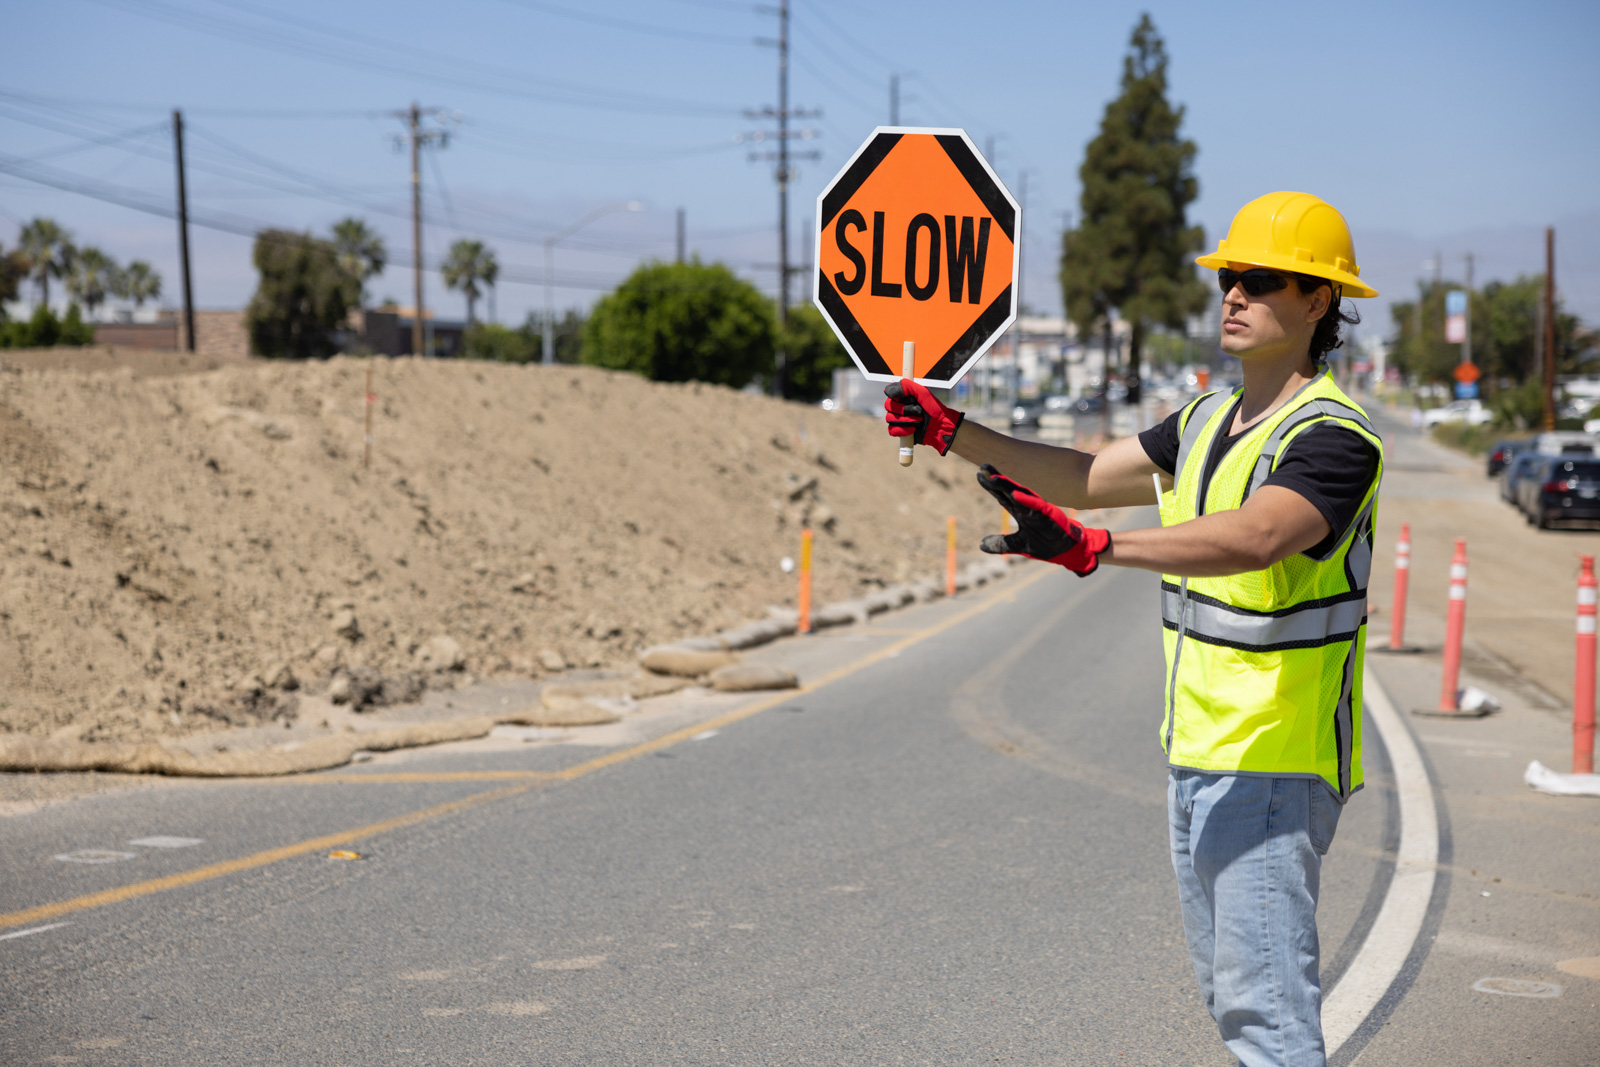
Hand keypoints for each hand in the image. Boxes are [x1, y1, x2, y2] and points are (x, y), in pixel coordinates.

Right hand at [884, 379, 963, 455]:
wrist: (940, 426)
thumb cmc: (933, 408)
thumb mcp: (923, 393)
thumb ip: (907, 386)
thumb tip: (888, 390)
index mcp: (903, 396)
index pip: (889, 393)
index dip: (897, 396)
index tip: (909, 398)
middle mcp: (899, 406)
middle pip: (888, 406)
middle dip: (905, 409)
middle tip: (918, 410)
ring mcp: (898, 419)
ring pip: (890, 418)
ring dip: (907, 420)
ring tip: (919, 420)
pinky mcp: (900, 431)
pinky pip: (892, 430)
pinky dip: (904, 430)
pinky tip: (914, 429)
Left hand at [976, 464, 1109, 575]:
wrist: (1070, 551)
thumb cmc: (1047, 544)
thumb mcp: (1019, 545)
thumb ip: (1001, 544)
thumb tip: (980, 545)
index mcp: (1021, 512)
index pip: (1003, 496)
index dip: (991, 485)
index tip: (979, 474)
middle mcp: (1028, 508)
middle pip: (1009, 491)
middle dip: (995, 480)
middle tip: (982, 467)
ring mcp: (1039, 510)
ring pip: (1021, 495)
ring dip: (1007, 486)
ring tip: (993, 478)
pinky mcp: (1050, 515)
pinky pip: (1037, 506)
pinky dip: (1026, 500)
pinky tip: (1015, 493)